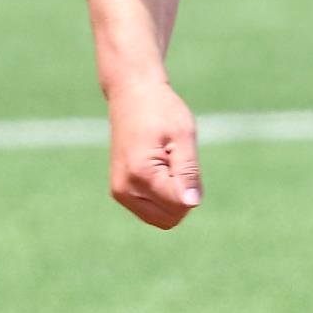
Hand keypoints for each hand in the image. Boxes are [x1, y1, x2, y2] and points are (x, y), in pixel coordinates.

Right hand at [106, 78, 201, 228]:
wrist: (131, 94)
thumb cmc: (161, 110)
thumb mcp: (183, 136)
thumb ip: (188, 172)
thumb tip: (191, 203)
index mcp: (141, 174)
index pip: (180, 205)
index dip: (191, 187)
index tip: (182, 158)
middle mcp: (125, 189)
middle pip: (170, 218)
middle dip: (182, 197)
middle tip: (176, 161)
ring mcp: (120, 192)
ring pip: (161, 219)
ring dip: (172, 199)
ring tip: (166, 164)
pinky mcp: (120, 192)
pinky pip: (151, 211)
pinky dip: (162, 198)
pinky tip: (159, 170)